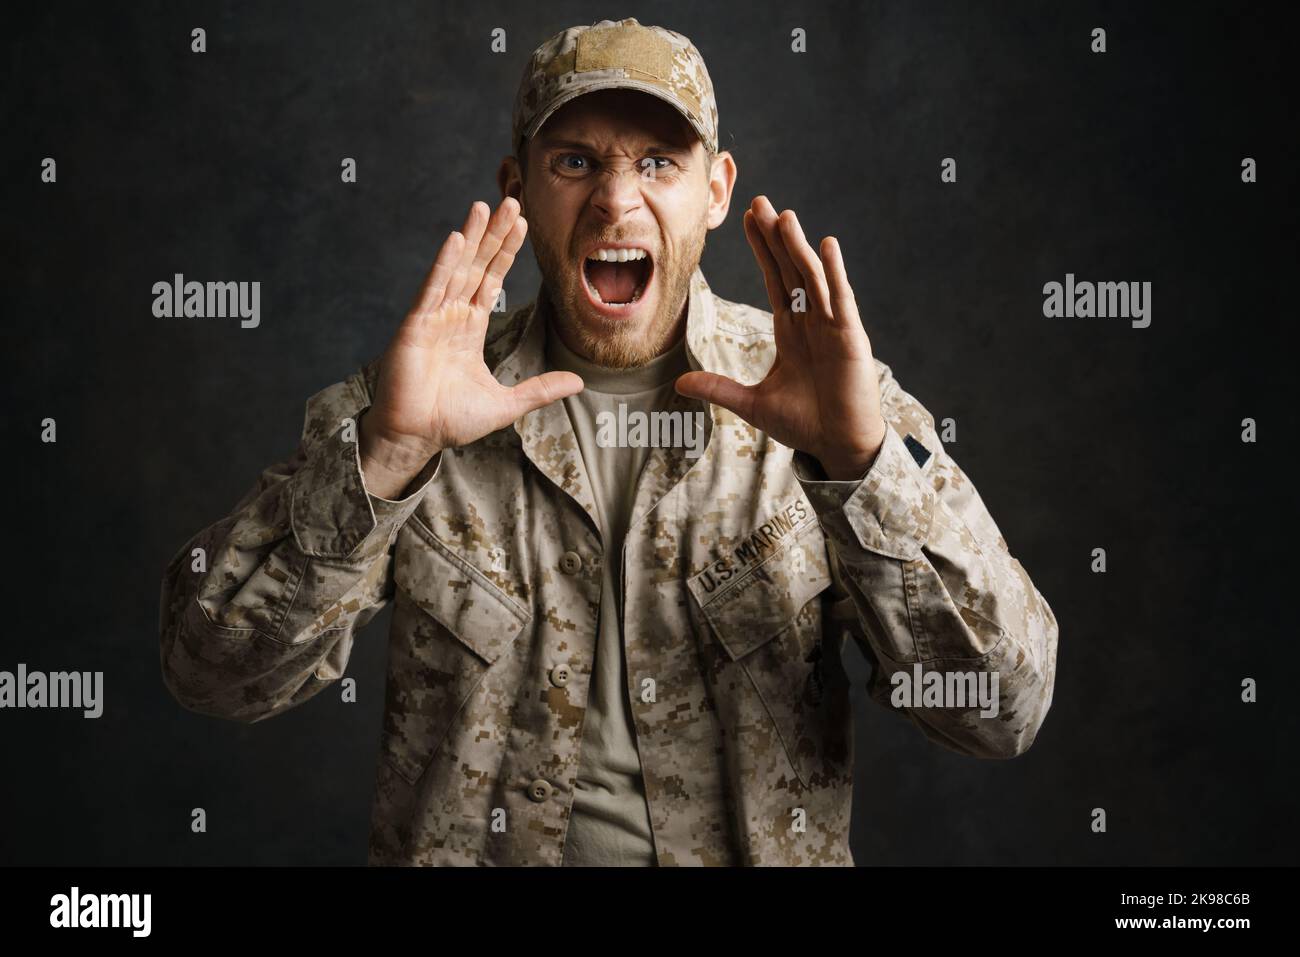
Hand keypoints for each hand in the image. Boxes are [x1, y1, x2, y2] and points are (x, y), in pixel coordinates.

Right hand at [359, 197, 582, 497]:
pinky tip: (457, 239)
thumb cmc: (450, 420)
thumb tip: (579, 382)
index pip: (492, 280)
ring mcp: (432, 318)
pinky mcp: (416, 326)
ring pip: (456, 268)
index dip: (507, 252)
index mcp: (469, 327)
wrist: (415, 437)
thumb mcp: (506, 404)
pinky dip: (444, 264)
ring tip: (485, 205)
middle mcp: (451, 315)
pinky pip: (432, 289)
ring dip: (472, 237)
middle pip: (477, 265)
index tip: (523, 223)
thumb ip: (541, 390)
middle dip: (494, 233)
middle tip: (512, 199)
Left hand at [675, 195, 886, 479]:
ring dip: (799, 247)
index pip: (773, 279)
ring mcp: (831, 326)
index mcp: (790, 330)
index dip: (762, 249)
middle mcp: (811, 321)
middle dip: (775, 237)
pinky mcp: (850, 338)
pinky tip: (827, 245)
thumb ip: (719, 389)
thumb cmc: (803, 423)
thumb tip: (681, 382)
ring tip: (784, 216)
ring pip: (813, 278)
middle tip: (759, 202)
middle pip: (790, 269)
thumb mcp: (752, 404)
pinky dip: (835, 272)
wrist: (837, 444)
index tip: (748, 219)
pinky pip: (841, 299)